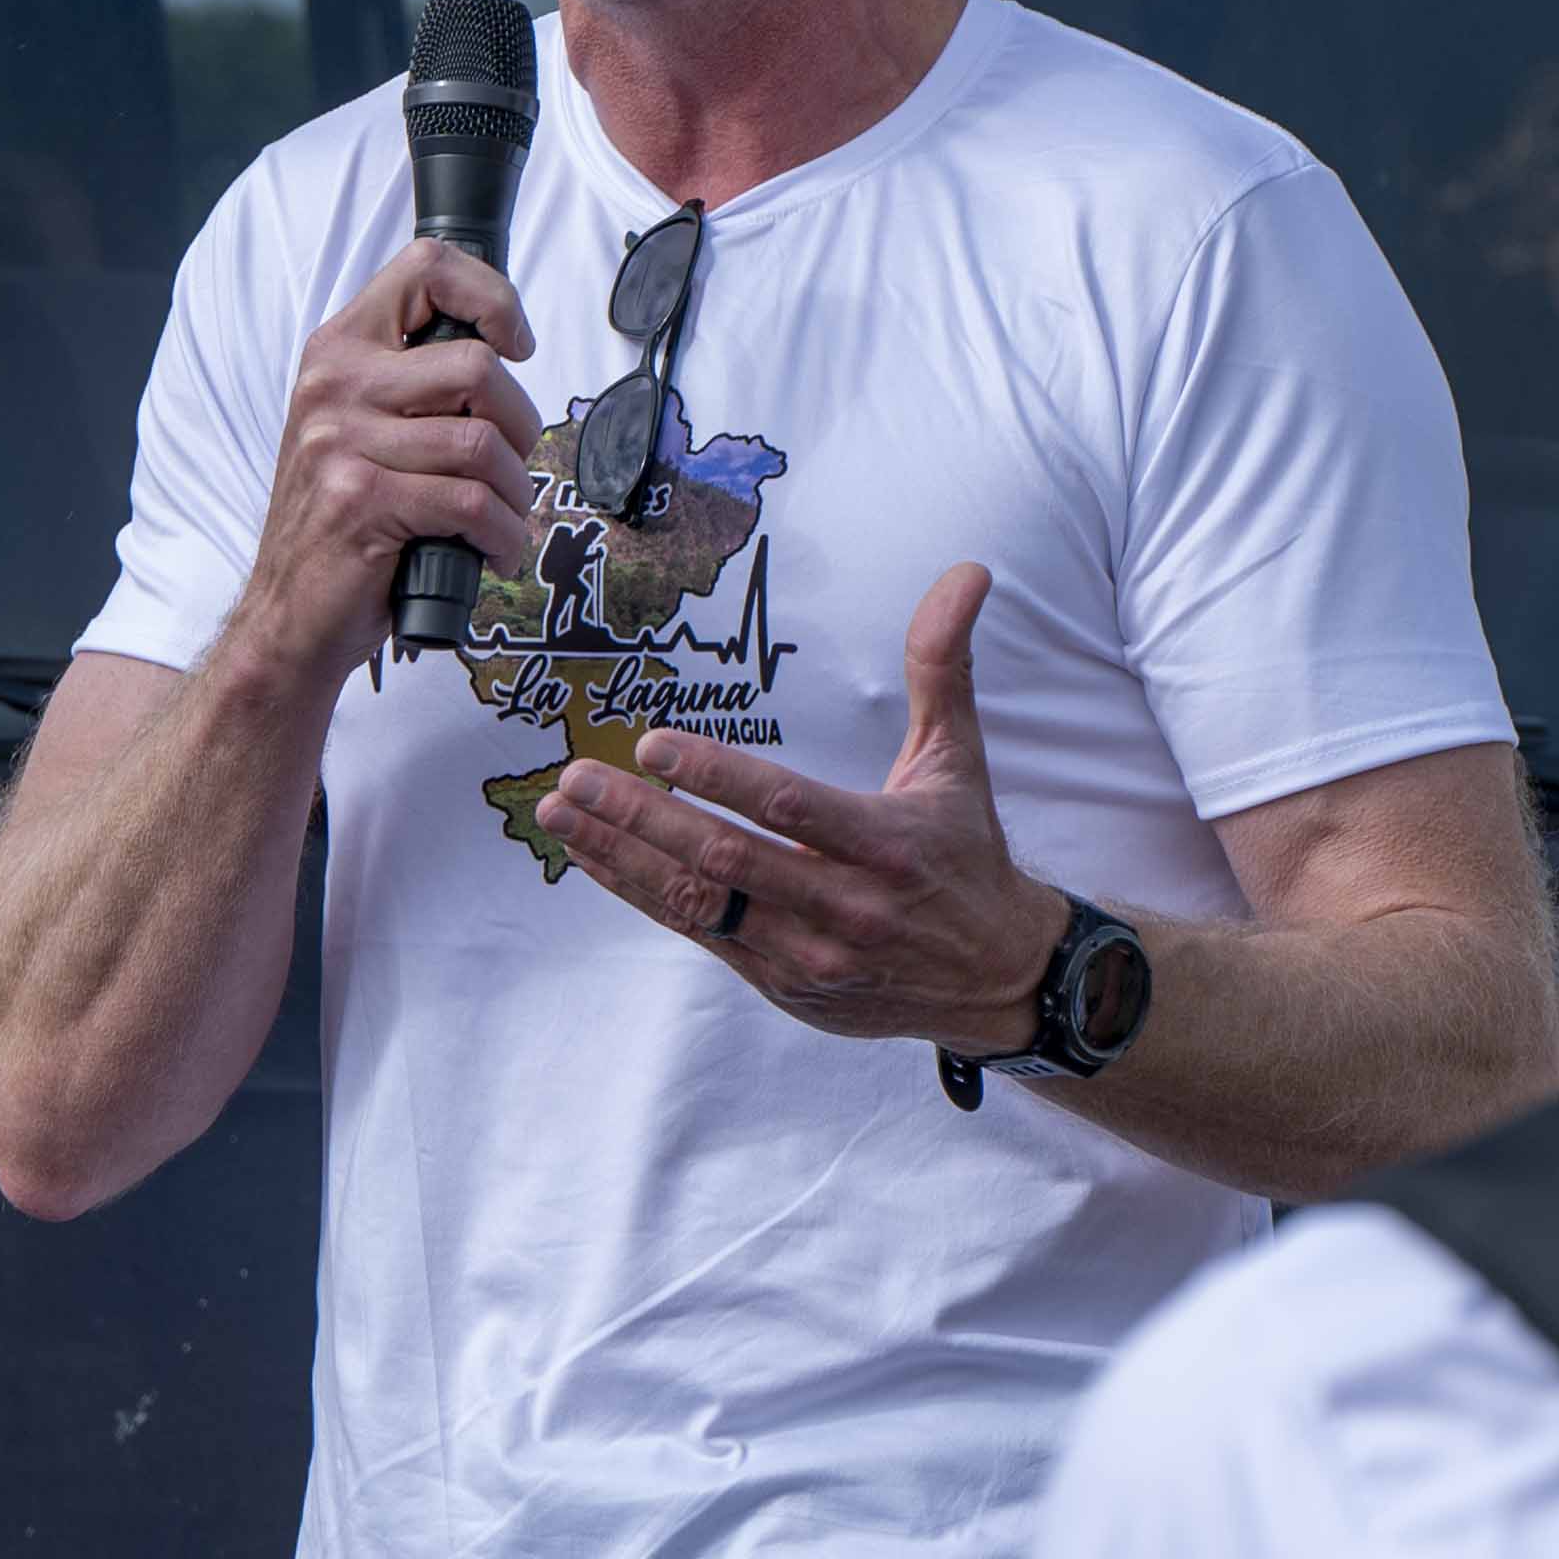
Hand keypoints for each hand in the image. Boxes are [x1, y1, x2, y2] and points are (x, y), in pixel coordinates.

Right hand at [223, 240, 539, 685]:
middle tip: (511, 464)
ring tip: (502, 517)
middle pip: (477, 366)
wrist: (288, 614)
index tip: (517, 346)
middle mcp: (334, 384)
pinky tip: (491, 549)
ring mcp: (342, 442)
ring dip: (516, 492)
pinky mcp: (361, 501)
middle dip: (520, 424)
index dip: (493, 297)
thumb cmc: (343, 521)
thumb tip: (502, 353)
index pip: (427, 269)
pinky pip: (473, 503)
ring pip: (483, 442)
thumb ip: (412, 381)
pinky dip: (503, 535)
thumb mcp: (360, 427)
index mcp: (338, 350)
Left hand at [534, 563, 1074, 1054]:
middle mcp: (846, 906)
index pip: (789, 806)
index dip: (717, 778)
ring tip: (562, 816)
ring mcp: (811, 954)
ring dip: (623, 857)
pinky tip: (597, 859)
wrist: (996, 979)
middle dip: (643, 818)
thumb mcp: (960, 759)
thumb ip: (943, 667)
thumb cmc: (966, 855)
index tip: (653, 747)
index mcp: (886, 844)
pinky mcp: (785, 984)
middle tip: (576, 778)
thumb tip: (966, 574)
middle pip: (728, 860)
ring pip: (701, 904)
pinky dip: (643, 895)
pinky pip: (702, 936)